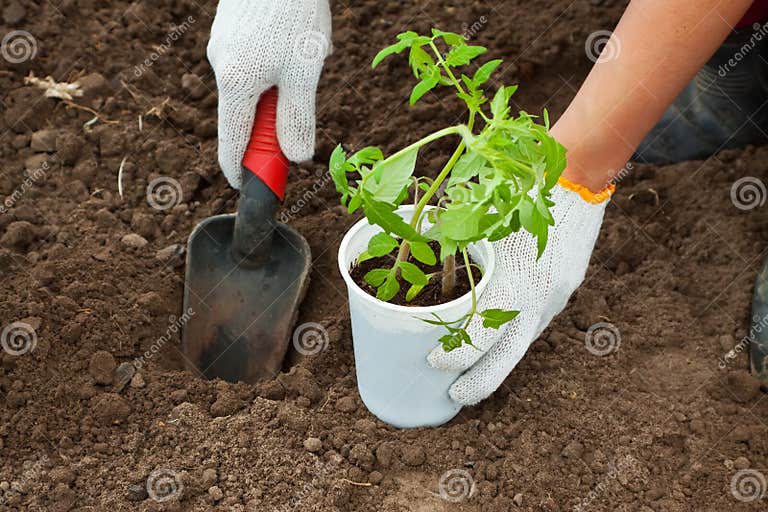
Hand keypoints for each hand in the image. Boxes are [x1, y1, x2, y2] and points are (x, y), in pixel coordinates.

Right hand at [207, 0, 331, 187]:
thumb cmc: (293, 10)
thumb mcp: (304, 72)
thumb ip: (298, 118)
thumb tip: (295, 157)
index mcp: (235, 84)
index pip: (231, 144)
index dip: (242, 171)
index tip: (252, 187)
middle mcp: (220, 67)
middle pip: (242, 117)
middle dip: (271, 126)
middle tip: (299, 117)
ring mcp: (222, 46)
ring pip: (251, 89)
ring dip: (277, 92)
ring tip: (304, 60)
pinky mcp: (230, 31)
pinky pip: (251, 65)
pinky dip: (273, 70)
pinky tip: (294, 43)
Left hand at [427, 179, 611, 404]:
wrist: (578, 182)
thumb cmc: (521, 195)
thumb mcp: (484, 219)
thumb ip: (455, 242)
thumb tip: (416, 249)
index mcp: (514, 282)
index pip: (481, 334)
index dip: (456, 354)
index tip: (434, 362)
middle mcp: (538, 298)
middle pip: (508, 357)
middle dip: (480, 383)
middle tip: (454, 396)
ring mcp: (556, 299)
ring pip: (522, 342)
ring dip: (497, 361)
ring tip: (471, 373)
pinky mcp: (564, 293)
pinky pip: (535, 323)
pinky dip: (513, 336)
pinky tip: (498, 339)